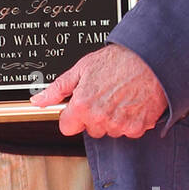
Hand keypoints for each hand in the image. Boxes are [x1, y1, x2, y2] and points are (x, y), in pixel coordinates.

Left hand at [30, 43, 166, 138]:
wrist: (150, 59)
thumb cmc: (118, 60)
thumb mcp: (81, 69)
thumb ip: (58, 89)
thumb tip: (38, 100)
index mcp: (82, 105)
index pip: (67, 128)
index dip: (72, 116)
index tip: (80, 107)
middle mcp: (99, 118)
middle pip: (90, 129)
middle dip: (94, 116)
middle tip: (105, 96)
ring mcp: (119, 125)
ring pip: (109, 130)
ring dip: (113, 119)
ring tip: (120, 97)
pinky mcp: (137, 128)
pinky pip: (128, 131)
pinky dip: (130, 120)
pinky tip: (132, 103)